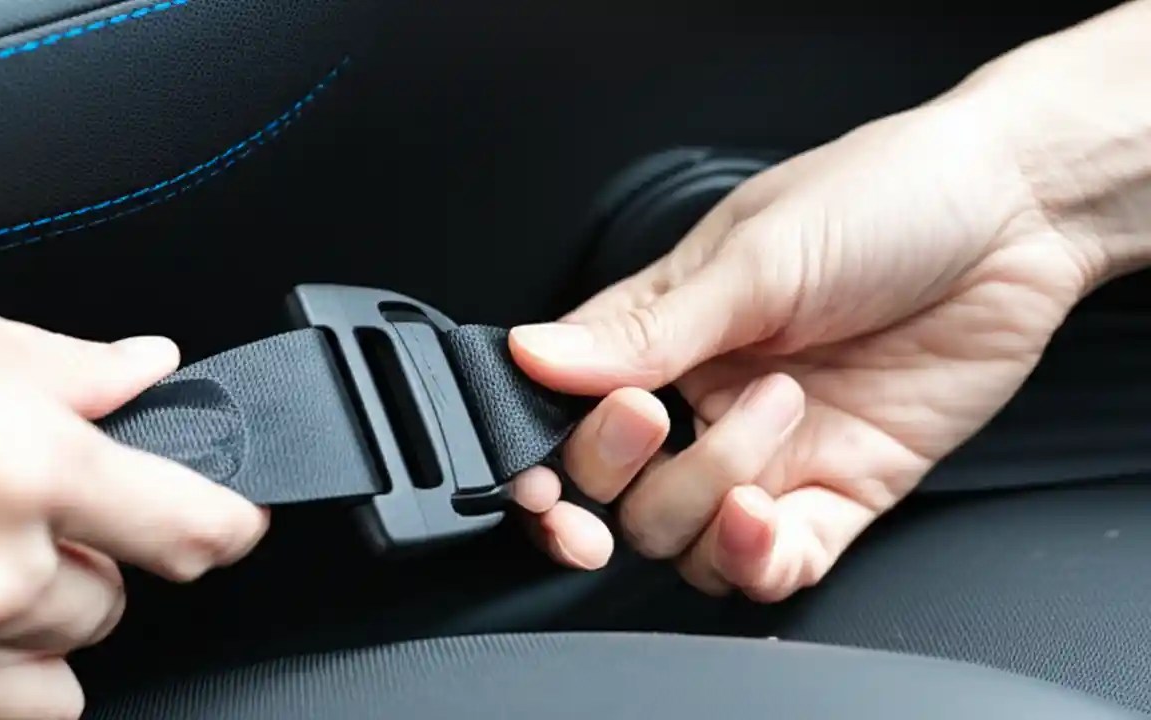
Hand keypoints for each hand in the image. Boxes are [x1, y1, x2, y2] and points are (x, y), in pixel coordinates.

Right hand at [0, 274, 268, 718]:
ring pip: (61, 662)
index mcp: (23, 461)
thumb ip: (62, 364)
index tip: (232, 521)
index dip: (228, 524)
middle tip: (31, 510)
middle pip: (118, 598)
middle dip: (97, 557)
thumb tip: (147, 368)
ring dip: (44, 618)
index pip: (191, 525)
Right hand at [508, 82, 1101, 599]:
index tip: (542, 474)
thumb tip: (531, 354)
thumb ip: (644, 328)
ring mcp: (770, 452)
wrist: (1016, 216)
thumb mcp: (754, 257)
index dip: (543, 457)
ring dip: (708, 497)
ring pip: (685, 537)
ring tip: (778, 407)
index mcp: (662, 331)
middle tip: (649, 426)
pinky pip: (774, 563)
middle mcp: (704, 397)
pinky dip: (754, 559)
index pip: (564, 411)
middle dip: (616, 480)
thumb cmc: (883, 199)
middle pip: (617, 492)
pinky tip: (765, 513)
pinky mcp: (840, 489)